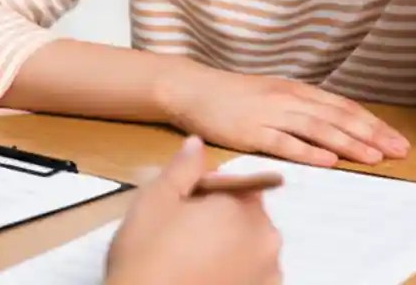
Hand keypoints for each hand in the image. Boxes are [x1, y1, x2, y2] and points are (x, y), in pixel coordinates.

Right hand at [106, 136, 281, 284]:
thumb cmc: (147, 257)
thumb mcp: (155, 201)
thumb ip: (182, 169)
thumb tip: (196, 144)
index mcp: (244, 208)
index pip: (233, 186)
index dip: (204, 193)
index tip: (180, 206)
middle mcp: (267, 241)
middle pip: (244, 218)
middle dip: (218, 220)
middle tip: (180, 234)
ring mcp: (267, 277)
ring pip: (248, 249)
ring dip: (226, 249)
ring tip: (188, 261)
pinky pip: (248, 277)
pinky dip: (232, 275)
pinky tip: (202, 279)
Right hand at [158, 61, 408, 166]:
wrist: (192, 88)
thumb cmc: (231, 95)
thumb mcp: (272, 95)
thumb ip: (300, 109)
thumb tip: (332, 127)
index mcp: (297, 91)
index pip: (344, 107)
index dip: (373, 123)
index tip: (396, 139)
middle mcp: (289, 99)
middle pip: (339, 117)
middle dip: (372, 135)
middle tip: (400, 151)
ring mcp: (270, 114)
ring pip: (319, 129)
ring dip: (350, 143)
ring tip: (375, 157)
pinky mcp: (251, 131)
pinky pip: (285, 142)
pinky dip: (309, 152)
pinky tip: (330, 161)